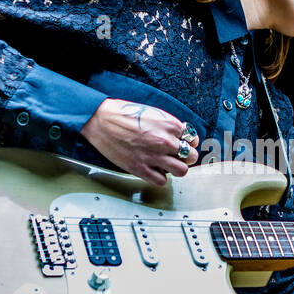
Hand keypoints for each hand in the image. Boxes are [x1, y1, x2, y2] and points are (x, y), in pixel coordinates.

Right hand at [79, 98, 199, 186]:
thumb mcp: (153, 112)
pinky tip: (154, 170)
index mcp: (170, 125)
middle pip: (192, 157)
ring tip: (168, 164)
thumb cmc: (123, 113)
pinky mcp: (141, 168)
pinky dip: (160, 177)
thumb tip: (181, 135)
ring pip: (181, 171)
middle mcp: (166, 142)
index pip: (193, 139)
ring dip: (177, 169)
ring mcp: (154, 156)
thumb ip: (169, 125)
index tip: (183, 143)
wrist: (101, 120)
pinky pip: (162, 181)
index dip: (188, 142)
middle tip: (177, 155)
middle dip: (186, 157)